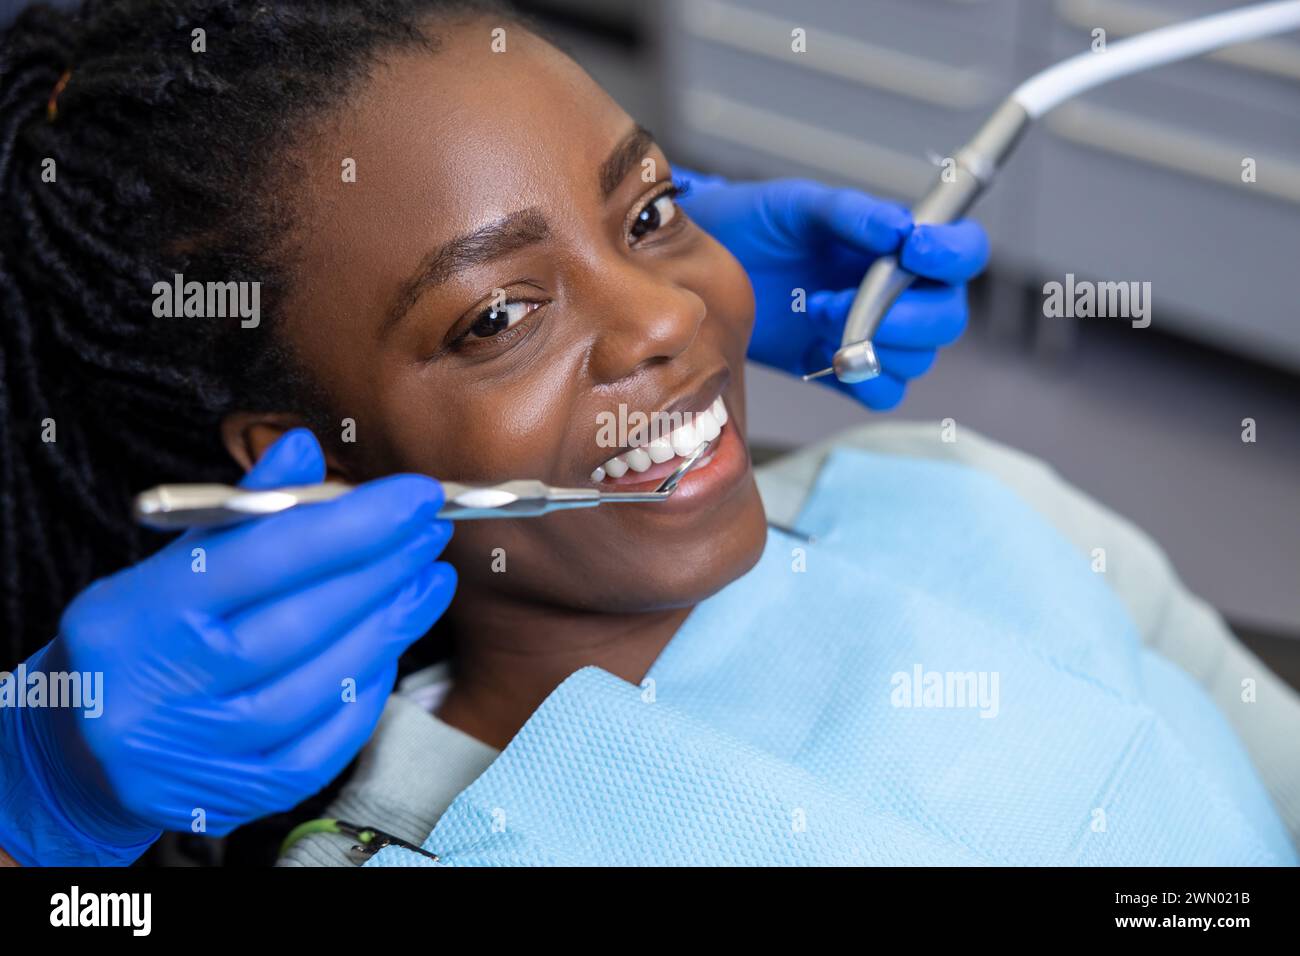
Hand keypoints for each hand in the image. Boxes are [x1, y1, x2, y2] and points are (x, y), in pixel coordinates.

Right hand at [0, 429, 454, 864]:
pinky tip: (391, 645)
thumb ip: (241, 512)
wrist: (78, 747)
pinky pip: (325, 742)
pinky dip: (367, 690)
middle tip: (429, 533)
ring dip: (390, 626)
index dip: (352, 524)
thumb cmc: (138, 639)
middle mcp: (162, 689)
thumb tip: (306, 450)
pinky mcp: (233, 798)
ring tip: (427, 582)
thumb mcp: (167, 565)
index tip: (415, 496)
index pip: (264, 558)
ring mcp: (199, 752)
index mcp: (140, 615)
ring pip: (322, 683)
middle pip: (302, 622)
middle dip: (382, 569)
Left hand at [674, 169, 988, 409]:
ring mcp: (874, 334)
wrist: (705, 271)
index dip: (953, 255)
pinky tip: (823, 352)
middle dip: (907, 316)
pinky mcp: (844, 370)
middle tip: (845, 300)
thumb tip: (898, 231)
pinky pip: (883, 393)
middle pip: (948, 319)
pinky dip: (862, 379)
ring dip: (872, 343)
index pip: (962, 252)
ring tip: (816, 312)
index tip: (914, 251)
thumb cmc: (755, 227)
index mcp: (901, 244)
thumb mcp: (798, 205)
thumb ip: (849, 213)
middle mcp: (899, 292)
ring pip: (918, 360)